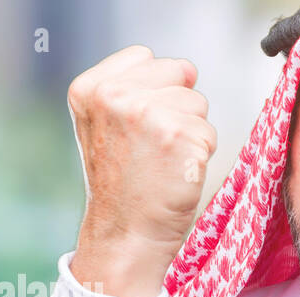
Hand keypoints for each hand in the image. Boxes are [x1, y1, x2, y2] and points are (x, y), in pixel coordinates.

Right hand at [67, 45, 216, 296]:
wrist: (125, 236)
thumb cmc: (122, 187)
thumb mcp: (104, 127)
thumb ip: (132, 90)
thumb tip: (187, 70)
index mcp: (91, 88)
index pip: (146, 57)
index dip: (155, 91)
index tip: (139, 129)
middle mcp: (115, 95)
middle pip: (179, 75)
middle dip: (177, 109)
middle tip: (154, 149)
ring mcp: (148, 113)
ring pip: (198, 104)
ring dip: (191, 134)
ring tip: (164, 163)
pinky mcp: (179, 135)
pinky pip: (209, 132)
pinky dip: (201, 156)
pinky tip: (176, 175)